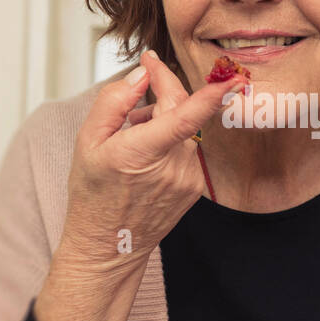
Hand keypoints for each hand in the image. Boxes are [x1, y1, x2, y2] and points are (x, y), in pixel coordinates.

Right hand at [34, 51, 239, 320]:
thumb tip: (141, 75)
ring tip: (132, 139)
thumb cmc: (94, 192)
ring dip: (162, 121)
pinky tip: (148, 158)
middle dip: (162, 92)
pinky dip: (171, 142)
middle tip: (138, 88)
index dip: (212, 95)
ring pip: (184, 129)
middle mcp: (172, 166)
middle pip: (181, 110)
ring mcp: (189, 177)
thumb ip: (114, 101)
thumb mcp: (87, 141)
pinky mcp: (197, 185)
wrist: (109, 244)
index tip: (233, 78)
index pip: (185, 118)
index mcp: (142, 152)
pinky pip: (187, 148)